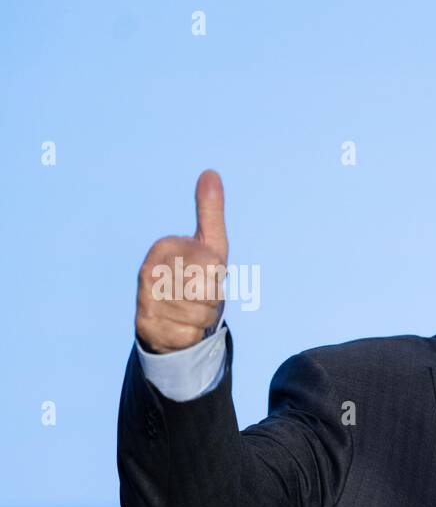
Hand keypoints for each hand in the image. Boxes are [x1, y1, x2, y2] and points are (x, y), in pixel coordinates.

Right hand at [135, 170, 227, 353]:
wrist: (169, 318)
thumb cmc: (194, 277)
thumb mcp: (210, 245)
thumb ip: (210, 211)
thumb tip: (211, 173)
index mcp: (164, 247)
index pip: (213, 267)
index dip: (218, 276)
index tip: (205, 273)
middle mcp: (149, 270)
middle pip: (208, 291)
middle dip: (212, 298)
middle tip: (198, 295)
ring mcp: (145, 298)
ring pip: (201, 314)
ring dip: (203, 317)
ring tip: (189, 310)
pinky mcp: (147, 325)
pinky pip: (190, 333)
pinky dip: (192, 333)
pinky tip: (179, 326)